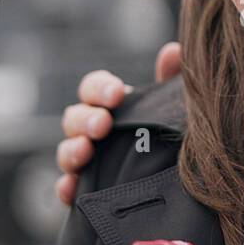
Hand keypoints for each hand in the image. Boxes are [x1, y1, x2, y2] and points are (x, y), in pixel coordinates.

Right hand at [54, 41, 182, 204]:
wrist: (177, 187)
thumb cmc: (167, 136)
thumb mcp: (171, 108)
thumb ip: (171, 80)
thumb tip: (173, 51)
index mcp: (111, 107)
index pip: (93, 88)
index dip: (100, 88)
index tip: (118, 93)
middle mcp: (93, 132)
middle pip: (74, 118)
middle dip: (86, 118)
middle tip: (103, 124)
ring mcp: (86, 163)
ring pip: (66, 152)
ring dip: (71, 149)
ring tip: (85, 151)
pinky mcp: (86, 194)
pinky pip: (68, 191)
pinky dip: (67, 189)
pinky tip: (72, 189)